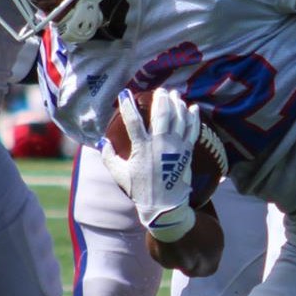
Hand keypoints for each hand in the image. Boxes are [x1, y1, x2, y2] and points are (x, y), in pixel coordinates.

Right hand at [99, 89, 199, 241]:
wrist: (164, 206)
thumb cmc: (140, 190)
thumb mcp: (120, 175)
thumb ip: (109, 157)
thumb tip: (101, 141)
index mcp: (142, 148)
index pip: (133, 121)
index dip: (128, 106)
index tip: (124, 94)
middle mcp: (161, 145)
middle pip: (162, 114)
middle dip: (161, 99)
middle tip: (160, 90)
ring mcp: (176, 147)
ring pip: (179, 119)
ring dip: (177, 104)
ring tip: (174, 94)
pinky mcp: (187, 152)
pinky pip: (193, 131)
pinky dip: (193, 118)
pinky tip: (192, 108)